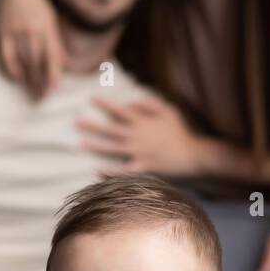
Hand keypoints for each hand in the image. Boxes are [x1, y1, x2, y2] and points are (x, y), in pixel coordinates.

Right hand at [0, 0, 64, 97]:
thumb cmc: (38, 6)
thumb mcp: (52, 21)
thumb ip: (57, 43)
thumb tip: (65, 66)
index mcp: (47, 27)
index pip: (51, 54)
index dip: (52, 73)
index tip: (54, 89)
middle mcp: (32, 30)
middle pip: (36, 61)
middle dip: (40, 82)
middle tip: (42, 99)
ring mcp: (16, 31)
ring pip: (23, 61)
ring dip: (29, 80)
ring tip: (33, 94)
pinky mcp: (2, 32)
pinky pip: (7, 55)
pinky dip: (13, 68)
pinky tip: (18, 78)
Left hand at [77, 96, 206, 176]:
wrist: (193, 154)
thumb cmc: (181, 132)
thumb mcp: (169, 111)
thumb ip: (149, 104)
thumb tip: (130, 102)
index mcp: (143, 122)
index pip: (120, 111)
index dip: (105, 104)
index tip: (91, 98)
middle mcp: (138, 137)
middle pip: (111, 129)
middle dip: (93, 125)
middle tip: (76, 122)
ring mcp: (140, 153)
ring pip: (113, 149)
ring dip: (96, 146)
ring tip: (81, 143)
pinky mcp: (144, 167)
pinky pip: (124, 171)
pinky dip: (111, 172)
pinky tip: (98, 171)